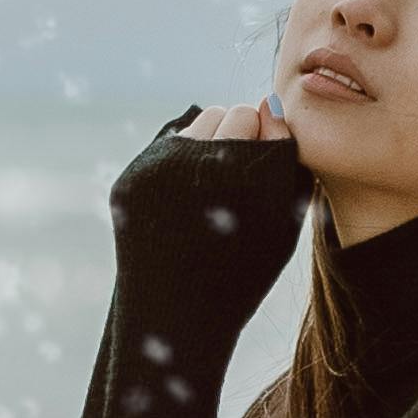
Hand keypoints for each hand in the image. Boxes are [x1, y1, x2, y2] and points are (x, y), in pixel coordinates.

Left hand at [108, 104, 310, 330]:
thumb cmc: (244, 268)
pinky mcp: (133, 178)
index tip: (263, 167)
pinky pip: (168, 148)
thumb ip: (285, 156)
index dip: (267, 140)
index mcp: (251, 172)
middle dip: (240, 134)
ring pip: (199, 122)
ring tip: (214, 188)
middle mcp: (205, 162)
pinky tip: (184, 202)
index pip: (264, 115)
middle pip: (232, 113)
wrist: (178, 315)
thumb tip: (267, 103)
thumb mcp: (283, 219)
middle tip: (239, 178)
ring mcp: (162, 168)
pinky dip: (179, 163)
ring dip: (210, 141)